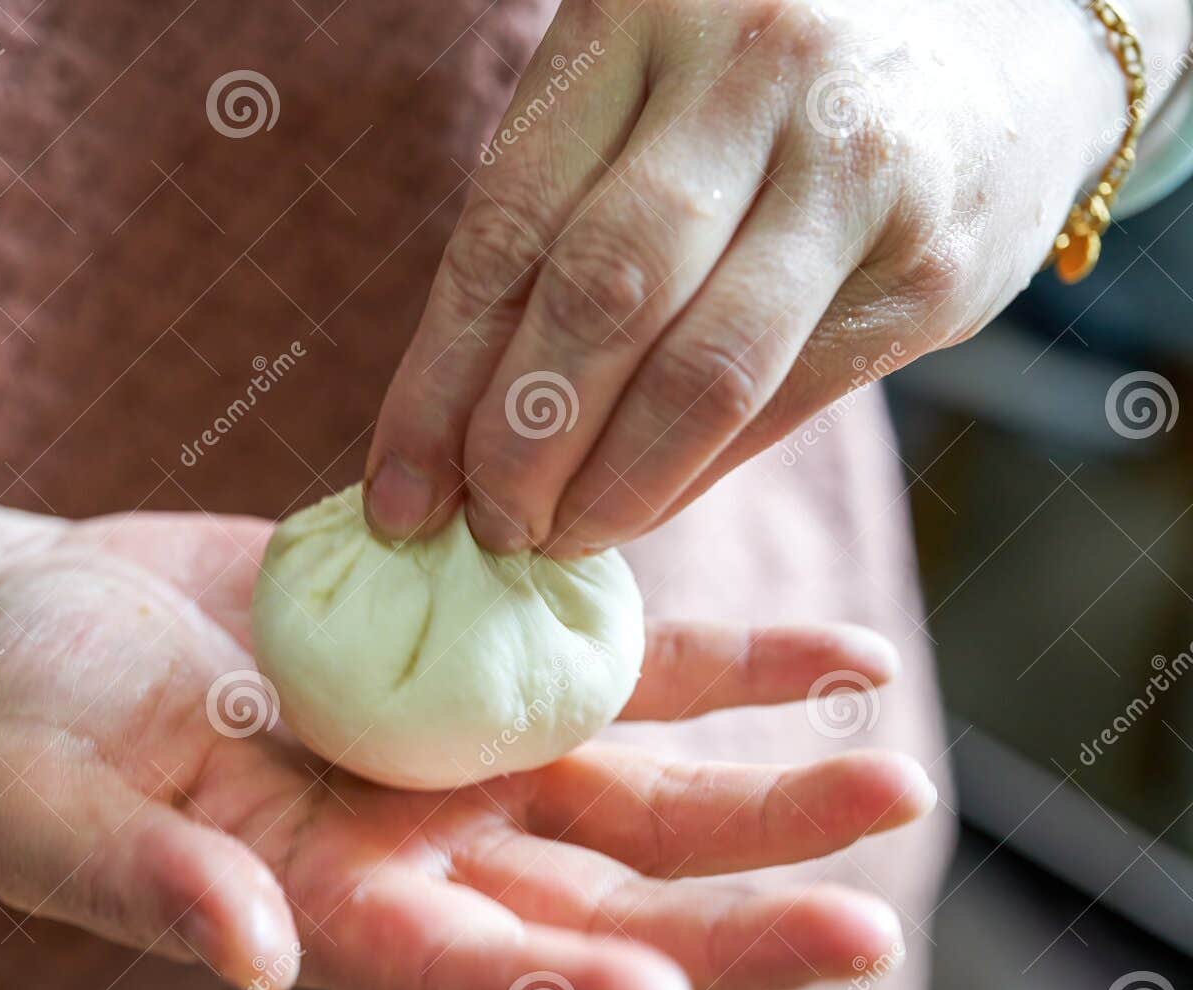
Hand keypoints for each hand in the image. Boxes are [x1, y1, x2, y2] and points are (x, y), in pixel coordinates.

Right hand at [0, 511, 933, 989]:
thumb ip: (134, 882)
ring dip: (768, 794)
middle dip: (730, 920)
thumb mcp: (43, 807)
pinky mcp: (488, 655)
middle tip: (865, 923)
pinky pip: (631, 667)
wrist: (61, 622)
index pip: (456, 968)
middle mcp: (429, 846)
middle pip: (601, 899)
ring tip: (888, 778)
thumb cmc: (23, 728)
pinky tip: (835, 659)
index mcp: (326, 904)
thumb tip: (246, 953)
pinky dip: (731, 666)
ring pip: (647, 793)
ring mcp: (472, 753)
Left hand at [365, 0, 1126, 553]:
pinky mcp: (932, 264)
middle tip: (482, 526)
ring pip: (702, 370)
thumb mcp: (645, 81)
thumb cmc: (759, 75)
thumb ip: (560, 209)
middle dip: (520, 443)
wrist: (994, 25)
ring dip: (610, 484)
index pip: (507, 228)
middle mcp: (755, 72)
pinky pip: (787, 402)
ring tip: (553, 537)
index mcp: (641, 13)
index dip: (438, 381)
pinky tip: (642, 507)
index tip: (396, 491)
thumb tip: (455, 414)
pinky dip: (697, 475)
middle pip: (601, 297)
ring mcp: (856, 168)